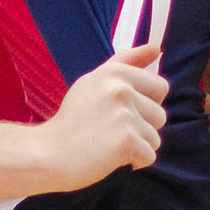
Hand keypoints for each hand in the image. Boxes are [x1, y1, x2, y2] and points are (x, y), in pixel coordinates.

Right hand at [42, 45, 169, 187]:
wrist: (49, 154)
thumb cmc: (74, 119)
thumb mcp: (94, 81)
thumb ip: (127, 61)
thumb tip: (157, 47)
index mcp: (115, 72)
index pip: (160, 87)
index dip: (144, 104)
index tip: (118, 111)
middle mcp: (121, 89)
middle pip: (160, 114)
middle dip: (142, 127)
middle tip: (110, 129)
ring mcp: (124, 114)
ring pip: (155, 137)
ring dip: (136, 146)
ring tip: (108, 143)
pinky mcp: (127, 140)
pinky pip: (149, 155)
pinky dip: (133, 162)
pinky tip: (109, 156)